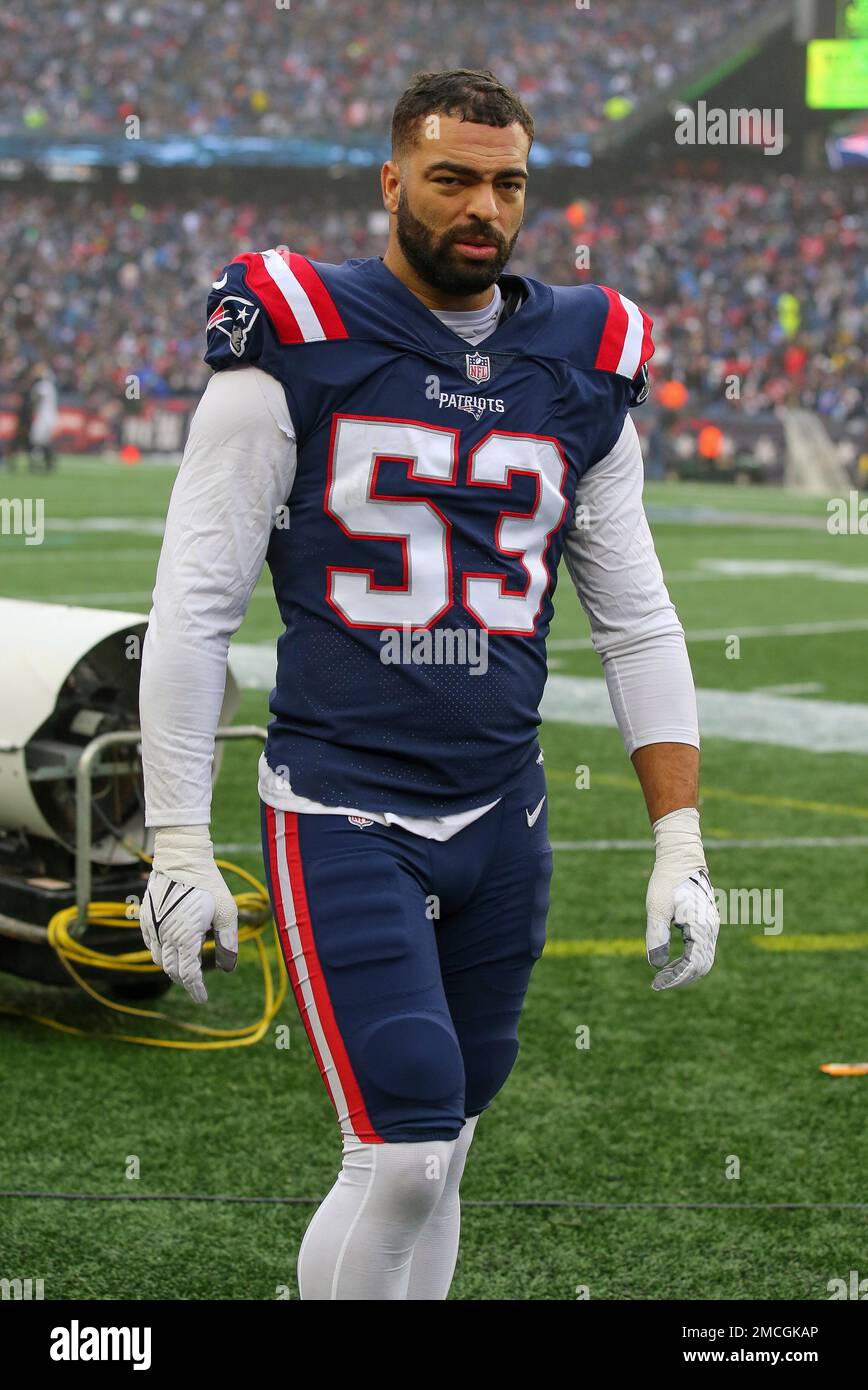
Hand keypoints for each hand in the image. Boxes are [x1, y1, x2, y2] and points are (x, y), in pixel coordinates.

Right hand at [139, 825, 237, 1002]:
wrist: (182, 858)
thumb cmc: (209, 883)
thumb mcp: (227, 911)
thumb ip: (228, 940)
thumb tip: (229, 966)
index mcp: (186, 935)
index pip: (188, 973)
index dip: (196, 989)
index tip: (202, 998)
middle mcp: (165, 934)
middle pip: (171, 970)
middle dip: (184, 981)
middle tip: (196, 987)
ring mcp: (153, 926)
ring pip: (158, 959)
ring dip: (171, 968)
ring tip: (185, 971)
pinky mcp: (146, 918)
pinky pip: (150, 944)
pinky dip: (160, 954)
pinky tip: (171, 952)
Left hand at [645, 807, 719, 990]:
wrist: (680, 857)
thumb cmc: (666, 880)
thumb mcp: (657, 908)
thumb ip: (657, 936)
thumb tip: (656, 965)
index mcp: (700, 928)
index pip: (693, 966)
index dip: (676, 979)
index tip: (657, 984)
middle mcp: (710, 929)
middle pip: (702, 967)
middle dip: (681, 978)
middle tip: (658, 983)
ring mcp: (711, 926)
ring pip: (703, 959)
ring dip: (685, 971)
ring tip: (663, 976)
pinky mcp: (707, 922)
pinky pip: (702, 949)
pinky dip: (689, 960)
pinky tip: (672, 961)